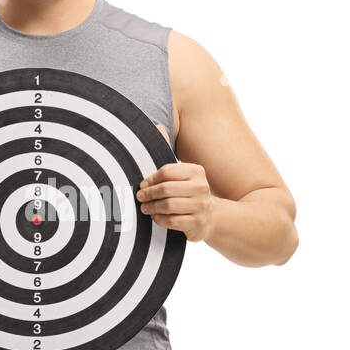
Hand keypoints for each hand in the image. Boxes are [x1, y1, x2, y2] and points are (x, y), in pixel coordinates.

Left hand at [135, 123, 215, 241]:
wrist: (210, 217)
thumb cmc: (188, 192)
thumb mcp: (181, 172)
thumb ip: (167, 150)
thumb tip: (157, 126)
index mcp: (196, 171)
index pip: (166, 171)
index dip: (150, 179)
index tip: (142, 185)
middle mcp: (201, 187)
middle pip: (166, 189)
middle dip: (148, 194)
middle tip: (140, 197)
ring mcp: (201, 206)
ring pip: (168, 206)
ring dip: (152, 207)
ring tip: (144, 207)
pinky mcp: (197, 223)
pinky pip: (172, 221)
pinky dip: (159, 219)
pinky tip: (155, 216)